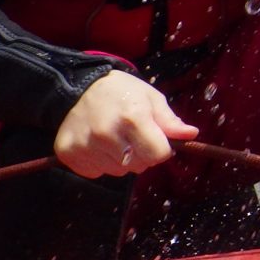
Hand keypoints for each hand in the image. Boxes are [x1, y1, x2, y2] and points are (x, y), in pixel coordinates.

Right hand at [54, 71, 198, 177]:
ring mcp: (85, 145)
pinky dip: (101, 162)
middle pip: (139, 166)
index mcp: (132, 116)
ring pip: (119, 172)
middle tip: (132, 135)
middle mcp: (107, 133)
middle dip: (142, 154)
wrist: (78, 88)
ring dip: (121, 160)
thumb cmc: (121, 92)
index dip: (162, 149)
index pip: (159, 155)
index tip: (157, 139)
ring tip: (114, 137)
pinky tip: (97, 143)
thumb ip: (170, 120)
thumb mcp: (150, 98)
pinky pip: (97, 172)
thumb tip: (191, 134)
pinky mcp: (68, 154)